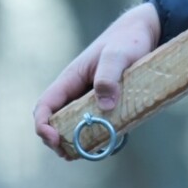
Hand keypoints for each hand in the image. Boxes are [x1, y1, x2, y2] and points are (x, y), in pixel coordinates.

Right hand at [32, 2, 160, 159]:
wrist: (143, 33)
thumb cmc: (127, 40)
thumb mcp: (118, 55)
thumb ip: (108, 77)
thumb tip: (104, 105)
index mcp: (70, 78)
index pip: (46, 105)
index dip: (43, 125)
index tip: (54, 138)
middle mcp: (75, 90)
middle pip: (55, 120)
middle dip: (56, 139)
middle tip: (70, 154)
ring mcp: (89, 97)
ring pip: (72, 124)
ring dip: (73, 141)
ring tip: (82, 154)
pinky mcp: (105, 103)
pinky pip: (92, 123)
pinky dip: (91, 137)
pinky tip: (100, 146)